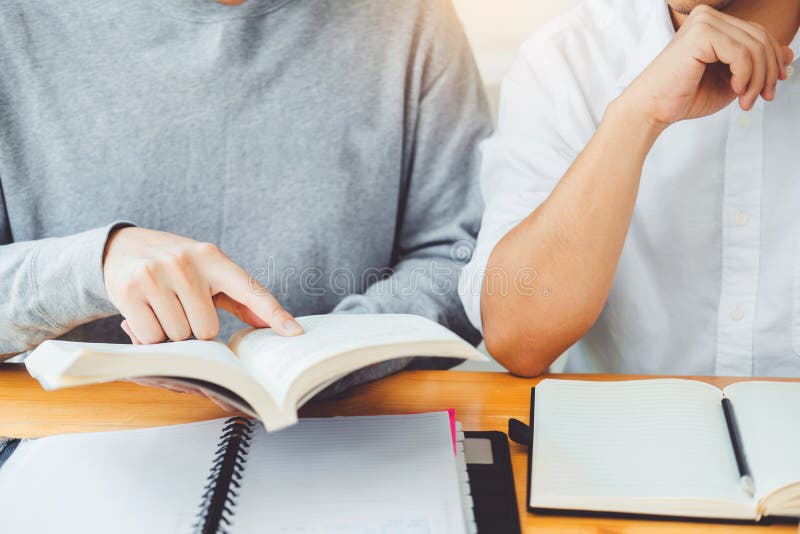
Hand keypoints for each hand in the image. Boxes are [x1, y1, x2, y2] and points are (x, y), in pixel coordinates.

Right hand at [103, 227, 303, 343]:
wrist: (122, 246)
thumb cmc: (176, 266)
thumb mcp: (209, 272)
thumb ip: (241, 298)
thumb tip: (274, 325)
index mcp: (213, 258)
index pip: (250, 289)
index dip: (273, 313)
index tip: (294, 331)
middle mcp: (185, 263)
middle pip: (207, 329)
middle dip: (194, 328)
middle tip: (180, 308)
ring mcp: (155, 275)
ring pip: (178, 335)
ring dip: (170, 332)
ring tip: (161, 307)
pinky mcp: (128, 290)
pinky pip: (150, 337)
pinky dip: (147, 335)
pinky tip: (143, 313)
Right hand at [622, 5, 793, 129]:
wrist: (651, 109)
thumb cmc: (683, 97)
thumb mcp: (731, 80)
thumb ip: (756, 65)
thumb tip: (788, 54)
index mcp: (712, 24)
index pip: (757, 33)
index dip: (773, 60)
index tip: (773, 87)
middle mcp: (707, 17)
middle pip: (760, 38)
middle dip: (768, 71)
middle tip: (764, 97)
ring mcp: (703, 22)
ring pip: (755, 47)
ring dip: (757, 79)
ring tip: (746, 101)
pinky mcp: (701, 34)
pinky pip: (741, 54)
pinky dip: (745, 76)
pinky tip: (734, 90)